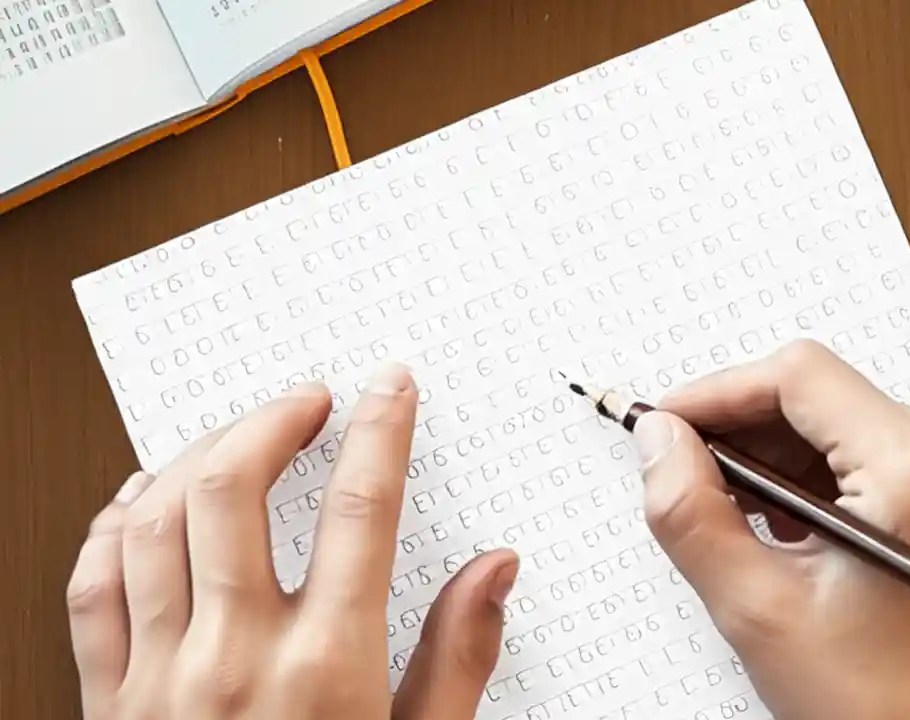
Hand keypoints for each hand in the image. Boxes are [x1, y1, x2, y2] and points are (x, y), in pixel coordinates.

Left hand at [66, 363, 518, 719]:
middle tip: (308, 400)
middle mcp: (234, 659)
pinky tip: (146, 498)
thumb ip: (460, 656)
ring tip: (238, 436)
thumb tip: (493, 569)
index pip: (360, 509)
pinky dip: (115, 524)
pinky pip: (92, 584)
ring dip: (197, 455)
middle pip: (236, 487)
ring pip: (154, 518)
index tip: (390, 390)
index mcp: (327, 668)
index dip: (381, 430)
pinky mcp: (108, 702)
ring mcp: (160, 677)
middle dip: (275, 418)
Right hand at [634, 340, 909, 718]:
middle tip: (689, 474)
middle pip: (824, 394)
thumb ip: (691, 512)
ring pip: (847, 422)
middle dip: (746, 429)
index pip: (800, 376)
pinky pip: (880, 453)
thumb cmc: (888, 711)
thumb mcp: (760, 612)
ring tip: (741, 518)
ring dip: (781, 457)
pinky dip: (823, 477)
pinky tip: (790, 528)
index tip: (670, 423)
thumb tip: (660, 442)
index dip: (719, 392)